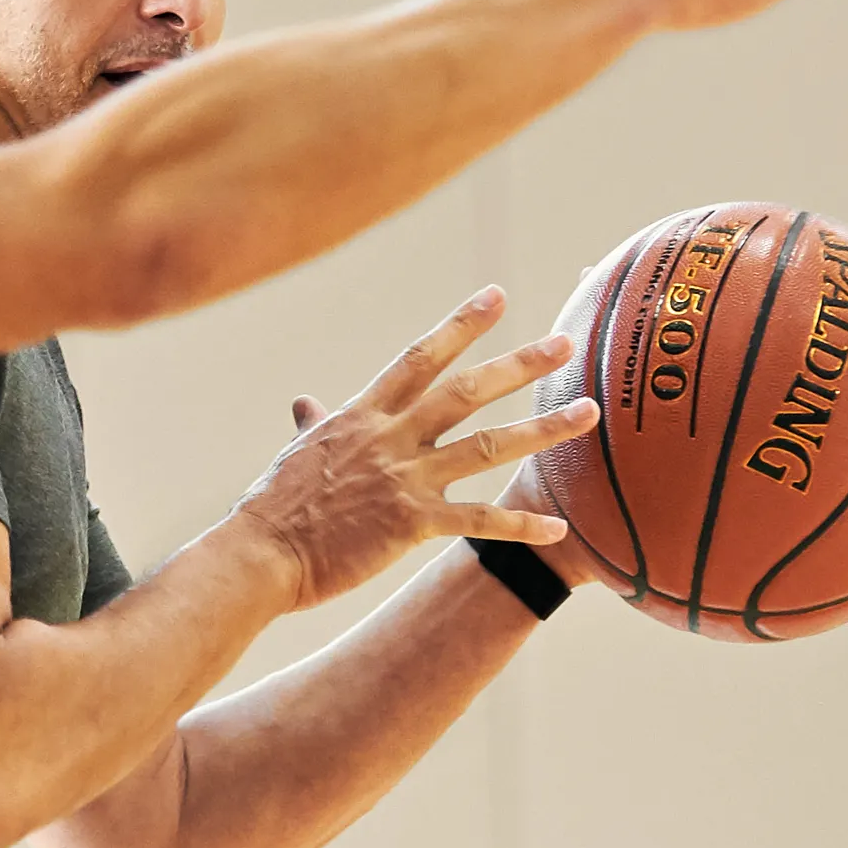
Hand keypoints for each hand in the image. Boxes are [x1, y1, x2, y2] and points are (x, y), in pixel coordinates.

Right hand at [228, 286, 596, 611]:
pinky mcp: (410, 523)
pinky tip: (559, 527)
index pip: (419, 356)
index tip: (496, 295)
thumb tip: (306, 403)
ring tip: (588, 412)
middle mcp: (388, 436)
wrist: (260, 552)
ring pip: (487, 446)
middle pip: (466, 390)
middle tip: (565, 344)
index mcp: (361, 413)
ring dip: (543, 428)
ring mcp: (402, 478)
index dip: (460, 324)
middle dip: (519, 363)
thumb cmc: (272, 506)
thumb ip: (314, 424)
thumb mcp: (298, 452)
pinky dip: (521, 524)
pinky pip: (478, 520)